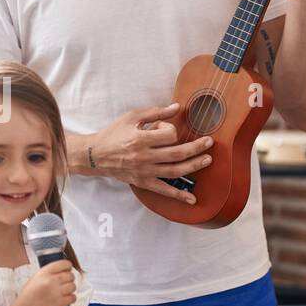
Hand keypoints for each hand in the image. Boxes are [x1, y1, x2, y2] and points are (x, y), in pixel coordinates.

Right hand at [14, 259, 76, 305]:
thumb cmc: (29, 296)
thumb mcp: (35, 278)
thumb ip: (49, 273)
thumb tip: (63, 270)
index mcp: (44, 273)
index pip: (64, 264)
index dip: (68, 266)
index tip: (68, 269)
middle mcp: (51, 281)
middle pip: (70, 275)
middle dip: (69, 279)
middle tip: (65, 283)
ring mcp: (56, 292)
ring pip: (73, 286)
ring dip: (70, 289)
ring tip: (63, 292)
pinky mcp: (60, 303)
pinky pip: (73, 297)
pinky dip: (70, 298)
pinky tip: (64, 298)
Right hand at [87, 102, 212, 203]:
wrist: (96, 155)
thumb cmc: (113, 133)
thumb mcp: (131, 117)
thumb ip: (155, 112)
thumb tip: (177, 107)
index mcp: (141, 139)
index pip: (168, 135)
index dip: (171, 129)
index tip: (165, 128)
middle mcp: (144, 157)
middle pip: (177, 154)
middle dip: (196, 148)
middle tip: (209, 143)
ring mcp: (144, 171)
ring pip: (175, 171)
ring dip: (194, 166)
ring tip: (207, 160)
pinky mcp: (143, 182)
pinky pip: (164, 190)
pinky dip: (178, 195)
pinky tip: (192, 198)